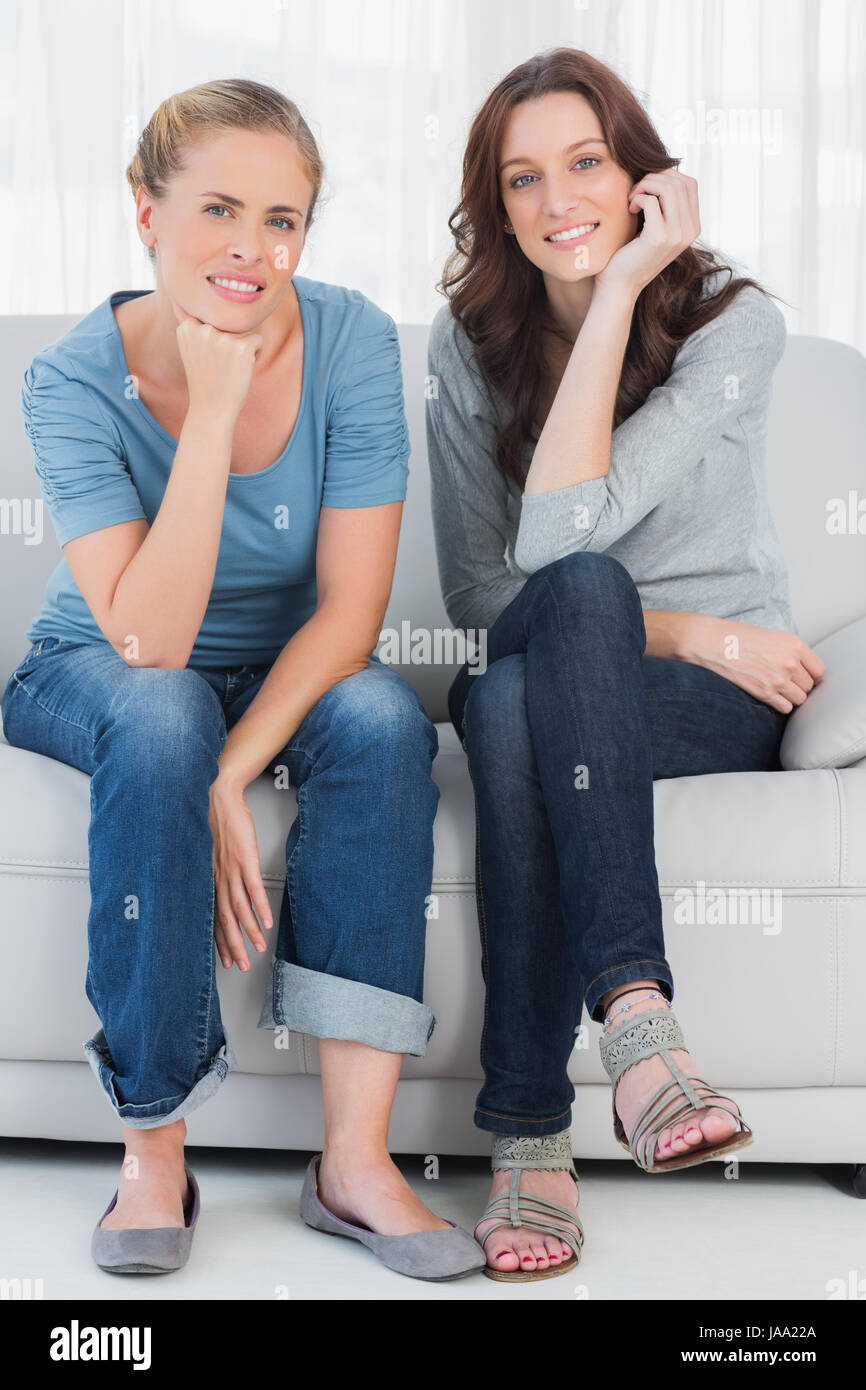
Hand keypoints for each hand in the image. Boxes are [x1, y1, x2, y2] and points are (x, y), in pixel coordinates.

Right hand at [167, 293, 262, 422]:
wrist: (212, 409)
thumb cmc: (205, 378)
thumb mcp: (190, 347)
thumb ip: (188, 321)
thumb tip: (178, 296)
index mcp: (187, 326)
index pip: (213, 314)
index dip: (216, 335)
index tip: (208, 357)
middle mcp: (203, 329)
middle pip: (230, 320)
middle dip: (230, 339)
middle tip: (220, 365)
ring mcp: (222, 337)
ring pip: (245, 329)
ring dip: (243, 347)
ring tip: (230, 367)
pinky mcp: (242, 346)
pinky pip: (258, 340)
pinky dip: (255, 355)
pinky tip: (241, 369)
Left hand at [208, 775, 272, 970]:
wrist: (218, 796)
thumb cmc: (217, 822)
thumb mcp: (212, 851)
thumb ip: (218, 871)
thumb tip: (223, 887)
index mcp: (211, 878)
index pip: (215, 917)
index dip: (221, 941)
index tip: (227, 960)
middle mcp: (219, 878)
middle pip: (226, 919)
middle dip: (234, 945)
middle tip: (241, 966)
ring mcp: (232, 870)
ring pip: (240, 908)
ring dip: (249, 932)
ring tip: (259, 948)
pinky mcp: (245, 859)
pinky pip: (254, 888)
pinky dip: (260, 907)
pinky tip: (266, 921)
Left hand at [594, 168, 700, 298]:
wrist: (621, 284)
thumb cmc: (633, 252)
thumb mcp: (657, 225)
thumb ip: (667, 204)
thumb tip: (665, 169)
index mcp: (693, 226)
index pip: (690, 183)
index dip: (667, 175)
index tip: (648, 187)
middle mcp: (690, 231)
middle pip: (679, 181)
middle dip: (654, 178)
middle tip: (636, 192)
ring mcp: (676, 235)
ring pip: (668, 187)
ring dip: (645, 185)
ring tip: (632, 199)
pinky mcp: (659, 238)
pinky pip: (651, 200)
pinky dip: (637, 198)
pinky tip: (630, 209)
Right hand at [680, 613, 825, 713]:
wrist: (712, 643)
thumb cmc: (738, 637)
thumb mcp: (772, 637)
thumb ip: (790, 652)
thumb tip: (802, 670)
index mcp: (794, 645)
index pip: (819, 670)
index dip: (811, 676)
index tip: (803, 678)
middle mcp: (790, 662)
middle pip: (809, 686)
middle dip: (798, 686)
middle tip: (783, 683)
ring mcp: (778, 679)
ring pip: (799, 699)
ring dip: (789, 697)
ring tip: (776, 690)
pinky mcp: (764, 693)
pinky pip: (785, 708)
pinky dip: (779, 705)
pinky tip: (769, 697)